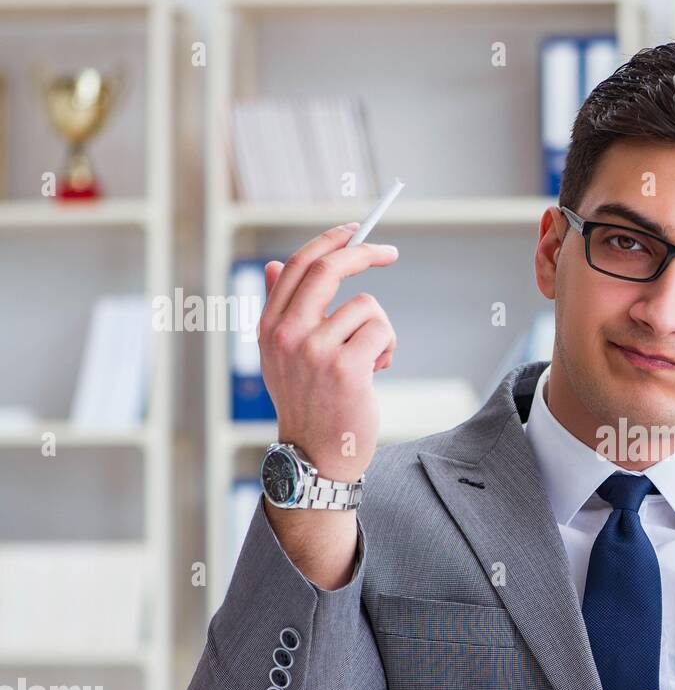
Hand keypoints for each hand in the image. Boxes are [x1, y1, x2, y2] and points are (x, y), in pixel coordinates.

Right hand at [258, 222, 399, 482]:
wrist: (316, 457)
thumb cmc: (309, 403)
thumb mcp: (284, 356)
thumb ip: (282, 311)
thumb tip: (277, 266)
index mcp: (269, 327)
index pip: (298, 266)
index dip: (329, 242)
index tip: (353, 232)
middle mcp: (286, 335)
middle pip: (328, 269)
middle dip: (363, 252)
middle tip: (389, 253)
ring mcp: (315, 351)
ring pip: (366, 306)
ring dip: (379, 330)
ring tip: (370, 359)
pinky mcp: (346, 368)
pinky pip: (380, 330)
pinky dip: (387, 347)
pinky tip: (375, 371)